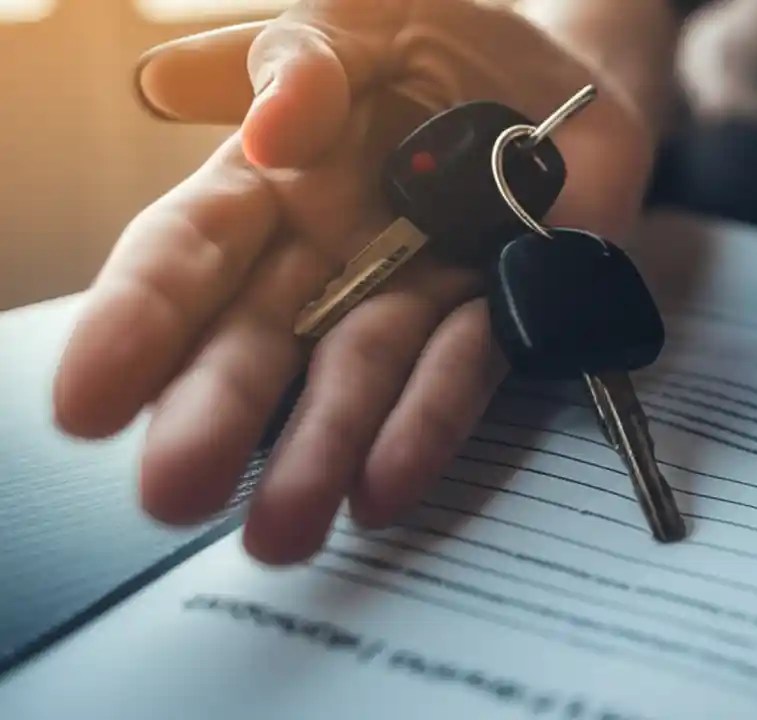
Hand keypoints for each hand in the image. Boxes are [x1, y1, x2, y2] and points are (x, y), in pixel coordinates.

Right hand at [52, 0, 659, 563]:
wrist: (563, 74)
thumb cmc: (439, 40)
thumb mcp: (353, 22)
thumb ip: (293, 57)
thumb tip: (265, 120)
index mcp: (269, 182)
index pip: (188, 253)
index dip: (138, 321)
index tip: (85, 404)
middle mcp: (330, 251)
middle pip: (260, 338)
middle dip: (215, 413)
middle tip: (171, 494)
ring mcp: (414, 287)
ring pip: (355, 375)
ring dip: (317, 451)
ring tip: (279, 532)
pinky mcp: (500, 308)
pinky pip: (461, 370)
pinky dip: (426, 424)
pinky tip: (384, 490)